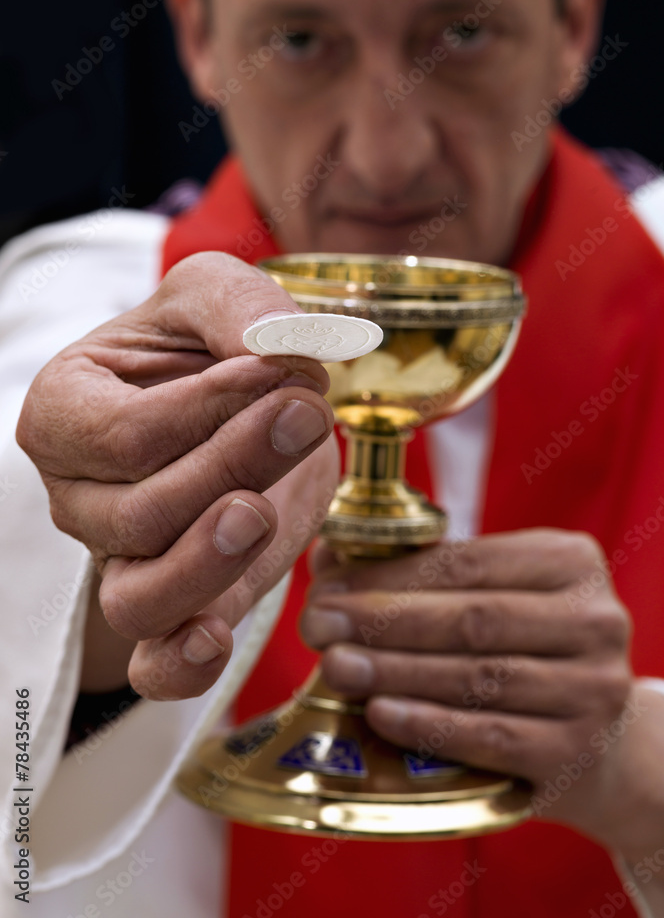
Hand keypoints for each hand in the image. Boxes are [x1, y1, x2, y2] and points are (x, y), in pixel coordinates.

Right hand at [18, 252, 337, 699]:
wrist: (245, 406)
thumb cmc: (211, 347)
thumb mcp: (218, 293)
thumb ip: (239, 307)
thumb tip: (277, 351)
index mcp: (68, 413)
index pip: (126, 434)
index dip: (210, 407)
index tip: (283, 370)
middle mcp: (81, 495)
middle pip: (141, 512)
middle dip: (232, 465)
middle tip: (304, 412)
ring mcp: (122, 560)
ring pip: (141, 595)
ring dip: (211, 559)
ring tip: (263, 510)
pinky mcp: (181, 606)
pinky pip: (158, 662)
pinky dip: (181, 662)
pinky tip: (216, 638)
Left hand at [300, 532, 663, 864]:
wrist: (607, 745)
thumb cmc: (529, 649)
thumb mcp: (499, 594)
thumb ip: (424, 570)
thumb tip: (329, 557)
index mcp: (572, 562)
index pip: (468, 561)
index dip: (391, 574)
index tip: (328, 586)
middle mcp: (596, 621)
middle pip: (473, 618)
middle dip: (384, 621)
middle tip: (318, 625)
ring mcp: (593, 690)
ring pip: (478, 677)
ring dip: (397, 672)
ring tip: (336, 667)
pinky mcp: (577, 753)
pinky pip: (490, 736)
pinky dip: (430, 724)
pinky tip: (380, 713)